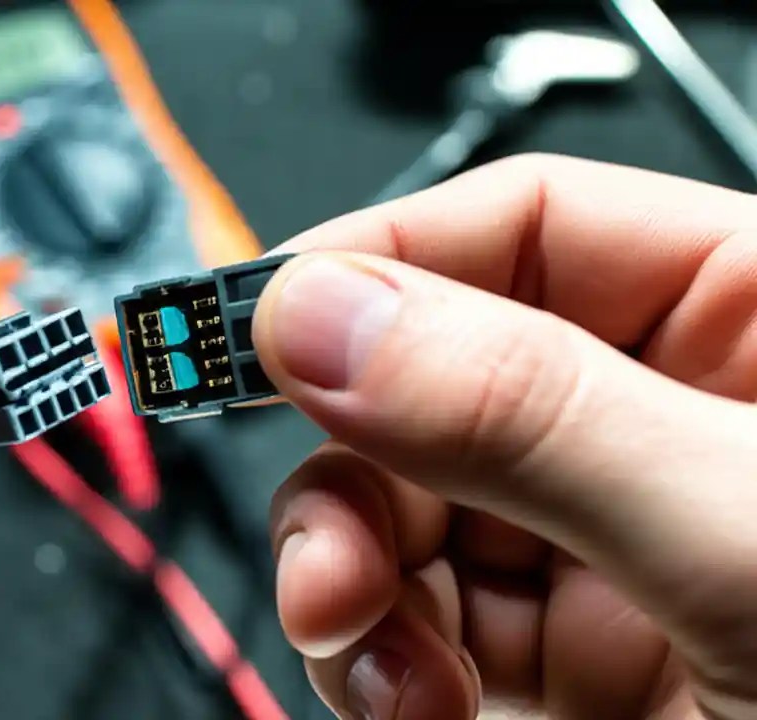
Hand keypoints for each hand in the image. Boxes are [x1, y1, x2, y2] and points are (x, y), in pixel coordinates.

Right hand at [254, 155, 756, 719]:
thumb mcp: (746, 542)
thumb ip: (533, 414)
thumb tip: (329, 317)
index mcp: (755, 329)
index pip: (525, 231)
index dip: (379, 264)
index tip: (260, 324)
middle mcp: (665, 435)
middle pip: (429, 385)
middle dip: (350, 465)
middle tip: (323, 539)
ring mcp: (606, 558)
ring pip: (402, 513)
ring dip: (352, 577)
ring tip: (364, 643)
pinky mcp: (565, 673)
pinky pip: (418, 629)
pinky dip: (381, 665)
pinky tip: (411, 700)